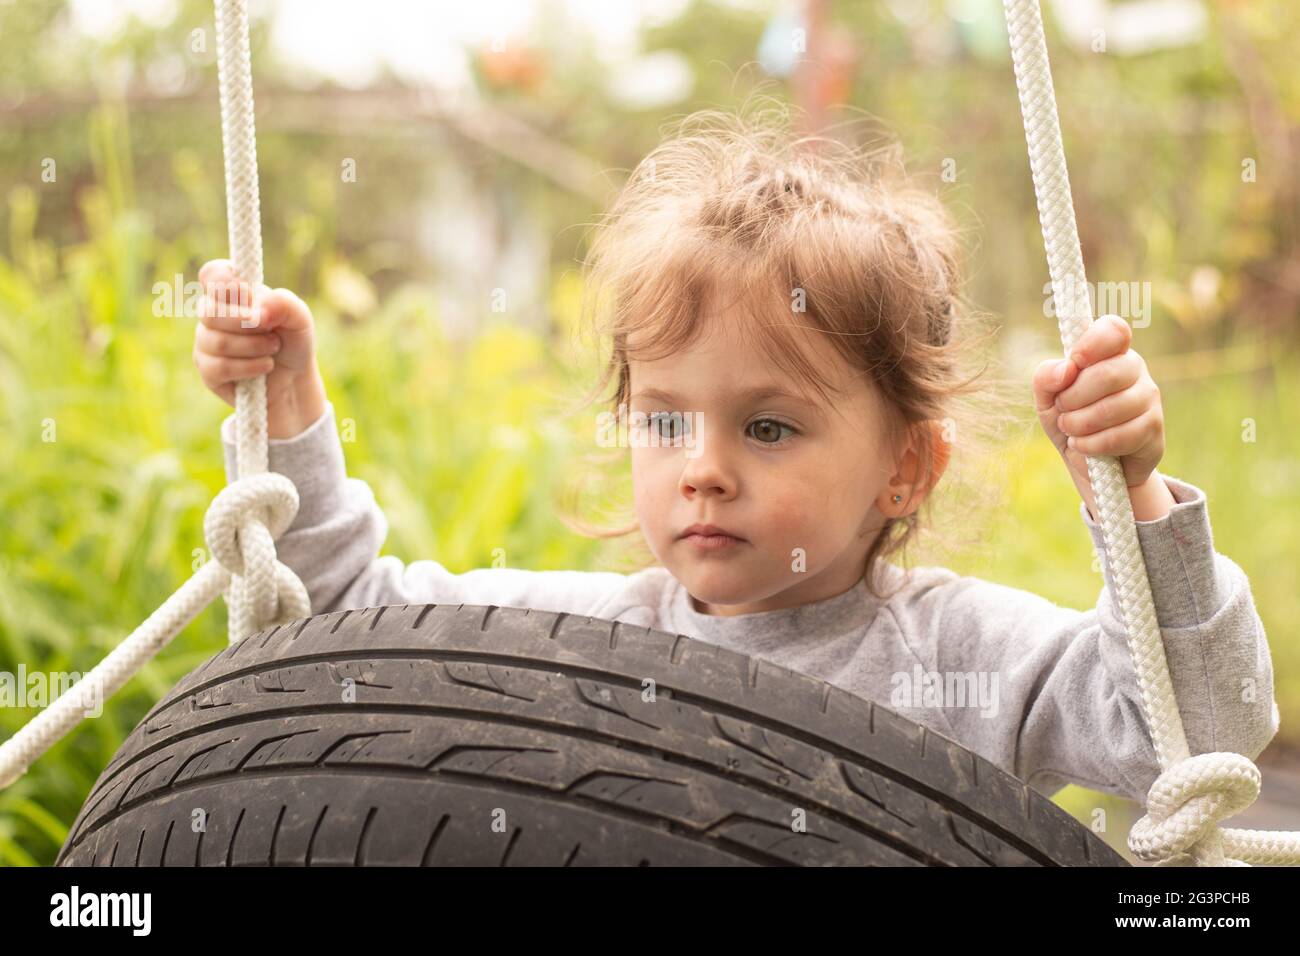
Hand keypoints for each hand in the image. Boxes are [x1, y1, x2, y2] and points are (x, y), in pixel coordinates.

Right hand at [194, 259, 326, 438]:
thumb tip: (258, 310)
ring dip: (253, 347)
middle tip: (271, 331)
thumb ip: (285, 304)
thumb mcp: (300, 320)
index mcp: (234, 294)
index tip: (247, 294)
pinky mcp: (208, 371)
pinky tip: (264, 367)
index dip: (224, 281)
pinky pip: (219, 367)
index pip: (212, 274)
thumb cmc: (293, 344)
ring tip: (273, 350)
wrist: (295, 382)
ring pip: (216, 341)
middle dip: (245, 323)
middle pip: (209, 310)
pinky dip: (248, 367)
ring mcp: (207, 343)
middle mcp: (215, 316)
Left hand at [1033, 314, 1165, 511]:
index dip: (1093, 343)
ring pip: (1113, 407)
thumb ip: (1046, 378)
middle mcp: (1134, 369)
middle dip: (1072, 398)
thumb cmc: (1070, 422)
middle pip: (1107, 373)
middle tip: (1062, 410)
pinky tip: (1083, 446)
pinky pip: (1120, 435)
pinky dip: (1092, 444)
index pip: (1114, 330)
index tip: (1075, 362)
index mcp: (1108, 353)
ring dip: (1079, 424)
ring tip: (1071, 430)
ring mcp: (1149, 397)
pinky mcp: (1153, 428)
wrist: (1090, 466)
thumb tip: (1065, 369)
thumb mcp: (1047, 400)